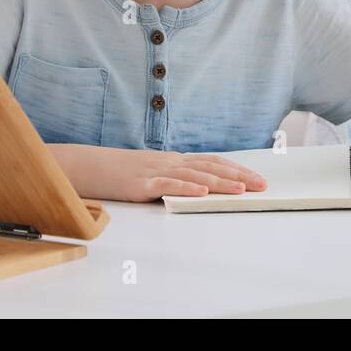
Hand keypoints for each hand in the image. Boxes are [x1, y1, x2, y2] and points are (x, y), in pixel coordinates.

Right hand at [65, 146, 268, 202]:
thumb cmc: (119, 173)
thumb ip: (173, 178)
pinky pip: (168, 184)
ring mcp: (157, 171)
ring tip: (241, 189)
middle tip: (262, 185)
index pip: (213, 161)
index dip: (236, 169)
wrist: (88, 166)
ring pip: (195, 174)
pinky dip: (187, 187)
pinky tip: (202, 191)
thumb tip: (198, 188)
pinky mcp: (141, 184)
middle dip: (239, 176)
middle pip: (211, 166)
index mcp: (174, 160)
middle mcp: (170, 161)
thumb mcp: (151, 173)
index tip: (258, 178)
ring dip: (220, 181)